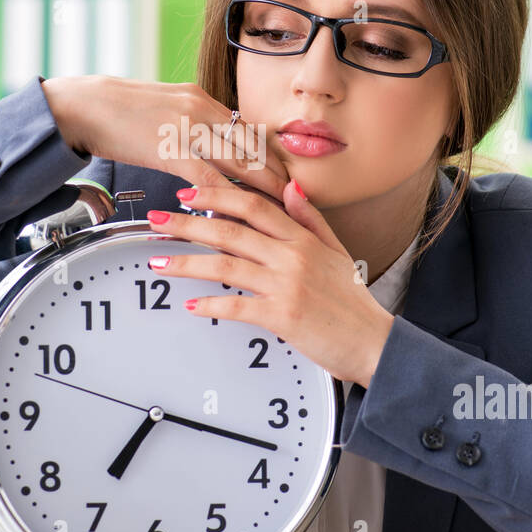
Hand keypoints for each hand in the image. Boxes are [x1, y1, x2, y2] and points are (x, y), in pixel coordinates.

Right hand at [42, 75, 289, 204]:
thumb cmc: (118, 112)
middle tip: (297, 199)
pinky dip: (223, 199)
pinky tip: (234, 215)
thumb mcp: (164, 109)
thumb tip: (210, 148)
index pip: (250, 131)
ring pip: (239, 163)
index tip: (288, 176)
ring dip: (262, 190)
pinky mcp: (170, 149)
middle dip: (278, 175)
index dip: (272, 156)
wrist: (84, 105)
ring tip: (279, 212)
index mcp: (203, 100)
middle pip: (254, 147)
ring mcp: (188, 129)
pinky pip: (206, 179)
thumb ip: (190, 126)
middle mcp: (202, 111)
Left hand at [145, 181, 395, 388]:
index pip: (253, 205)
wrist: (373, 343)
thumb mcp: (336, 251)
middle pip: (230, 230)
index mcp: (302, 238)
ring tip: (157, 262)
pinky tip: (190, 304)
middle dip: (187, 224)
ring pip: (226, 265)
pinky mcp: (283, 316)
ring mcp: (287, 285)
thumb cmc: (352, 303)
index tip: (188, 193)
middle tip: (157, 221)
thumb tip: (290, 188)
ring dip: (186, 263)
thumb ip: (310, 219)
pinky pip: (237, 306)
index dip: (217, 195)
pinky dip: (210, 304)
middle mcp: (292, 257)